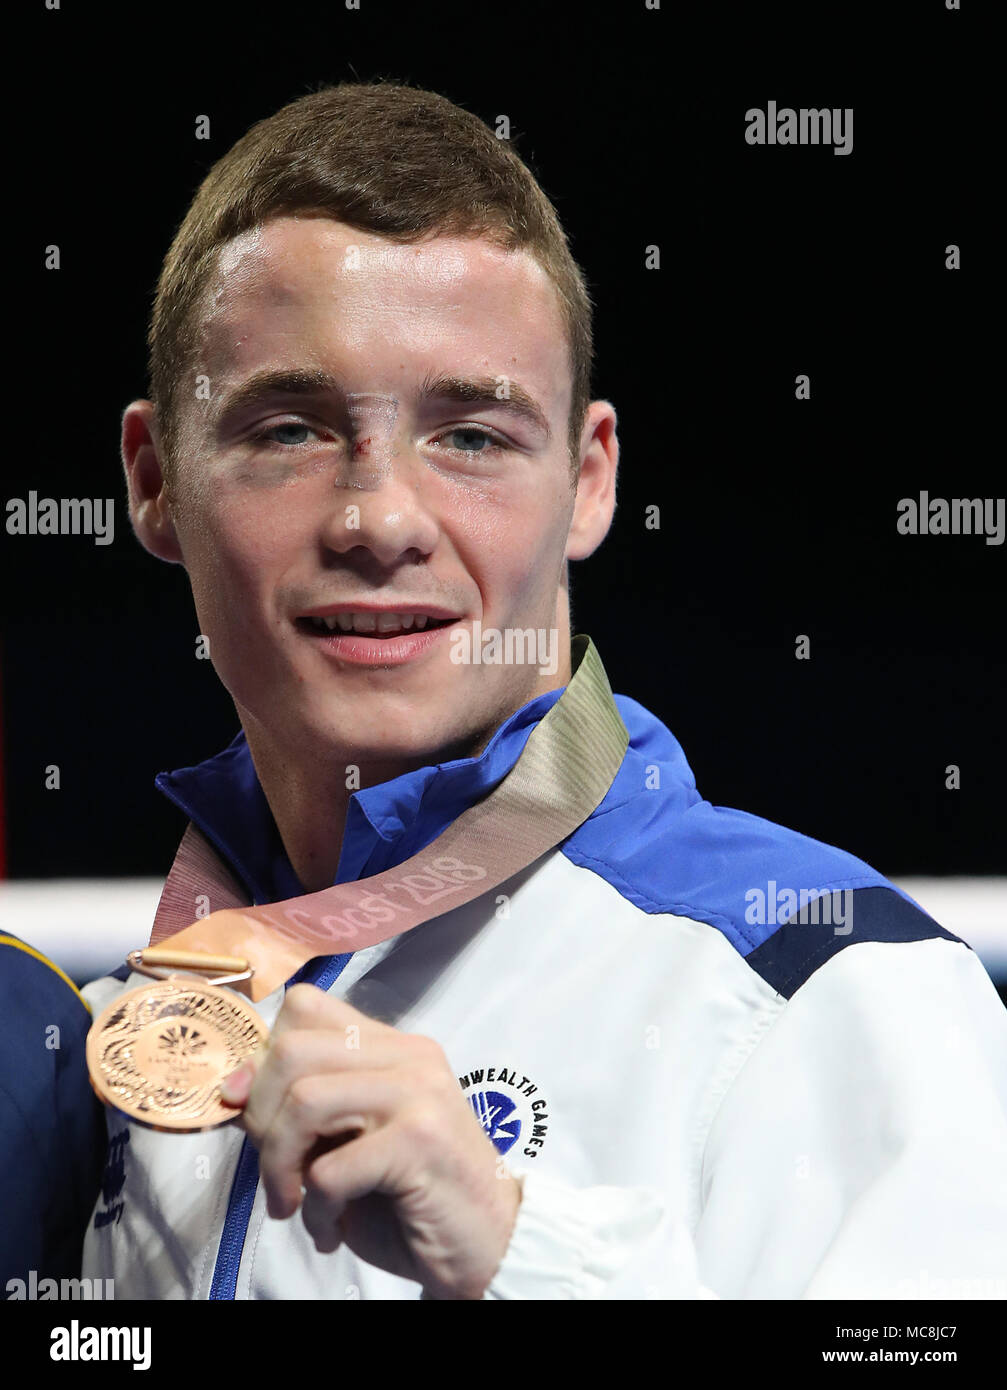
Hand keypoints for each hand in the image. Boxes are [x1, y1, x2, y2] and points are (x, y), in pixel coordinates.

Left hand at [219, 983, 522, 1298]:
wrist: (491, 1245)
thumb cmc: (412, 1196)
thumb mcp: (348, 1142)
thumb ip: (301, 1109)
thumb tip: (231, 1087)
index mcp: (393, 1045)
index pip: (304, 1007)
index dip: (263, 1060)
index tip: (260, 1117)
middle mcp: (409, 1056)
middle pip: (292, 1050)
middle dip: (261, 1119)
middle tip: (277, 1171)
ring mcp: (418, 1095)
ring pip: (304, 1101)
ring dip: (279, 1166)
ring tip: (292, 1203)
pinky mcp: (420, 1143)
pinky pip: (331, 1169)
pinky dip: (316, 1210)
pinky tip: (331, 1228)